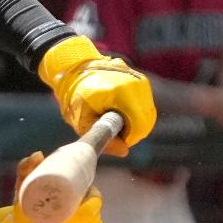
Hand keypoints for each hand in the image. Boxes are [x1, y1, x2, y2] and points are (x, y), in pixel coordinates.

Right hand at [0, 152, 104, 222]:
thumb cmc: (21, 216)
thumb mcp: (21, 193)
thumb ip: (26, 172)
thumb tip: (37, 154)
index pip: (89, 210)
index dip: (92, 199)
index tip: (87, 191)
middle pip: (94, 221)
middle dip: (93, 208)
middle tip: (85, 201)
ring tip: (86, 215)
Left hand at [38, 34, 155, 156]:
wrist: (75, 70)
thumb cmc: (75, 98)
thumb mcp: (83, 122)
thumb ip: (105, 138)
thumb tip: (125, 152)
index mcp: (121, 94)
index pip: (139, 125)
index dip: (129, 138)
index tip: (115, 139)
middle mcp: (135, 85)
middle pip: (146, 120)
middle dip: (132, 131)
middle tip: (114, 133)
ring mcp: (140, 81)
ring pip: (147, 113)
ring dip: (134, 122)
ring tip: (113, 120)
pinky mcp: (141, 81)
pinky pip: (145, 104)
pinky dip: (135, 112)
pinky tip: (118, 111)